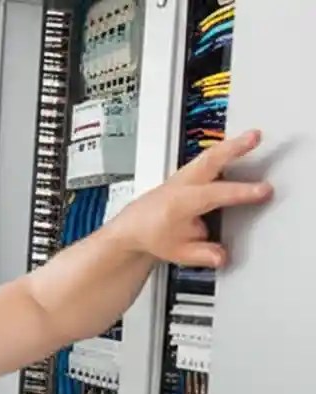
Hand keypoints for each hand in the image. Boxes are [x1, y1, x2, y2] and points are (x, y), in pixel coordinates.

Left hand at [108, 129, 272, 267]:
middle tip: (254, 138)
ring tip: (252, 136)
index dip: (241, 192)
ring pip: (207, 156)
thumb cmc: (152, 236)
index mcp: (179, 203)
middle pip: (209, 162)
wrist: (132, 227)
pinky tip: (238, 146)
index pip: (215, 195)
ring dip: (230, 145)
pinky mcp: (184, 175)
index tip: (263, 190)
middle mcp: (180, 186)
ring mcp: (181, 177)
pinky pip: (205, 159)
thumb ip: (202, 254)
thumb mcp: (178, 252)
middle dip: (233, 149)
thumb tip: (221, 256)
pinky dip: (222, 151)